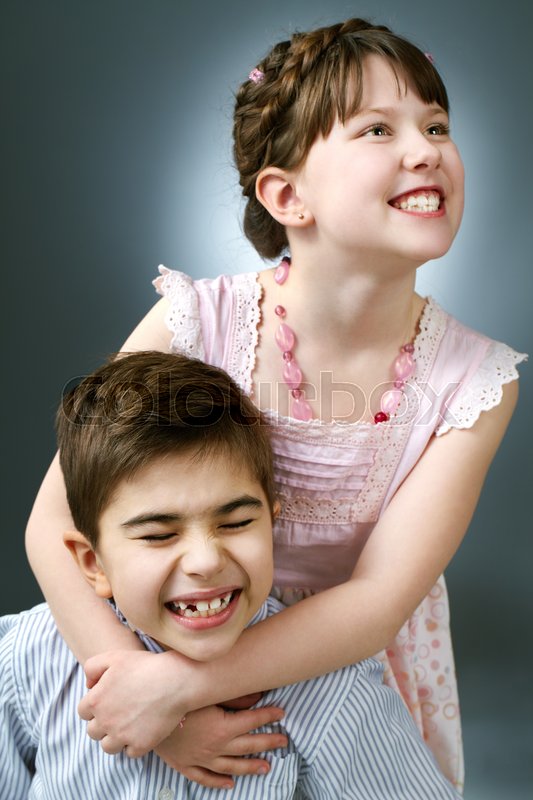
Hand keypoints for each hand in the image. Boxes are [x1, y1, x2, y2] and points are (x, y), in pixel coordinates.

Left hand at [79, 649, 189, 755]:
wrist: (175, 679)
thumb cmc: (145, 666)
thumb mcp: (114, 656)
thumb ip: (92, 667)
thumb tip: (89, 686)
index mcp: (95, 700)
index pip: (83, 712)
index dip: (95, 706)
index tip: (109, 701)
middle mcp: (105, 721)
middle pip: (93, 732)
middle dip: (104, 723)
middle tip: (120, 712)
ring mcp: (122, 736)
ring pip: (108, 747)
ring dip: (116, 738)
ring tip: (129, 724)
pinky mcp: (140, 745)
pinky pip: (130, 753)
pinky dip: (135, 744)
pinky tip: (143, 730)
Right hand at [155, 703, 287, 788]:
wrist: (147, 715)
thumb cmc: (178, 699)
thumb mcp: (208, 692)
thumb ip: (235, 696)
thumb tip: (258, 695)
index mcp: (223, 727)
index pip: (253, 721)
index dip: (268, 716)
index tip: (281, 712)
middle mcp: (215, 746)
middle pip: (247, 746)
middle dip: (268, 743)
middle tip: (283, 741)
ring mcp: (200, 759)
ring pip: (231, 766)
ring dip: (250, 767)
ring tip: (266, 767)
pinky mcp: (185, 765)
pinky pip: (205, 778)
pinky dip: (218, 782)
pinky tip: (229, 783)